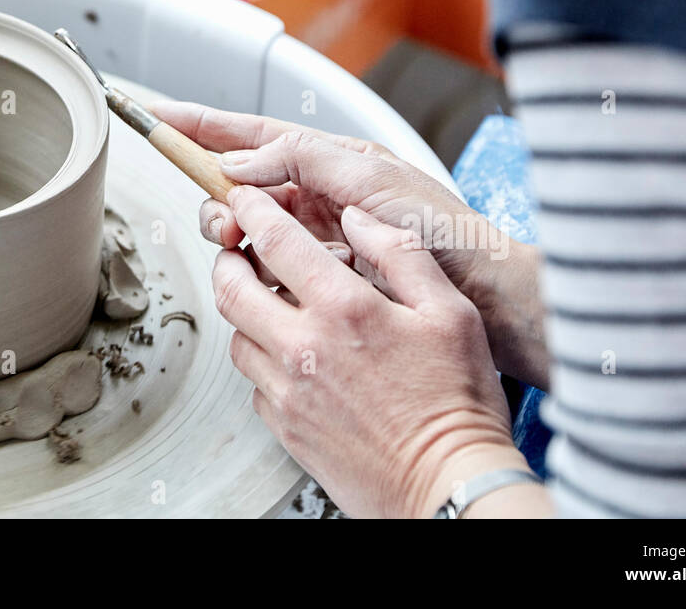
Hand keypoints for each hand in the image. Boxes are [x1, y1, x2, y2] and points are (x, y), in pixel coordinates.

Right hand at [151, 101, 548, 388]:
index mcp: (333, 160)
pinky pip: (272, 270)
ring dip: (235, 235)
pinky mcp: (326, 280)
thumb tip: (238, 161)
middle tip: (224, 223)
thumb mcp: (369, 180)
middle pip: (243, 186)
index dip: (202, 125)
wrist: (489, 296)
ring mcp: (323, 238)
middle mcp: (323, 195)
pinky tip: (261, 280)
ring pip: (252, 230)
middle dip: (219, 196)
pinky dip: (257, 272)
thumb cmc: (444, 232)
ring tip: (240, 250)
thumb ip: (301, 161)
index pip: (252, 134)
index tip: (159, 115)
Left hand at [212, 184, 521, 517]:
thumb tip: (357, 217)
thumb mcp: (450, 311)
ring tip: (266, 301)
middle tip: (239, 249)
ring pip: (236, 334)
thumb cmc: (457, 403)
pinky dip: (261, 358)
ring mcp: (289, 390)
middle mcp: (304, 346)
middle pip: (231, 286)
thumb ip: (400, 252)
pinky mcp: (285, 426)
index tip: (248, 199)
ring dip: (243, 310)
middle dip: (228, 257)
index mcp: (344, 308)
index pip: (276, 240)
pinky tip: (288, 354)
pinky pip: (253, 381)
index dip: (254, 209)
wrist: (448, 486)